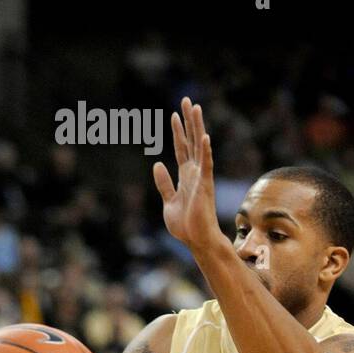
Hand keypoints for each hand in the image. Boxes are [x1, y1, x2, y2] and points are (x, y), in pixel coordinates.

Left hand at [153, 98, 222, 252]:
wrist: (196, 240)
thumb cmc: (185, 224)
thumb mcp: (168, 201)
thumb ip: (164, 183)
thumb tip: (157, 164)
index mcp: (185, 175)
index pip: (181, 147)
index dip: (177, 131)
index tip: (174, 114)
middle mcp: (194, 172)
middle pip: (191, 140)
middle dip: (188, 121)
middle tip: (186, 100)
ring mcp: (201, 177)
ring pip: (199, 146)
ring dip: (197, 127)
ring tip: (195, 108)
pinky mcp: (205, 186)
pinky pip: (206, 165)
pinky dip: (205, 151)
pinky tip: (204, 137)